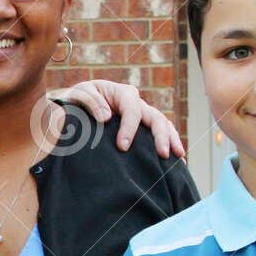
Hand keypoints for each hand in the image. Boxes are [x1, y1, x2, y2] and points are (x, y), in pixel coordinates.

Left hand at [52, 80, 184, 157]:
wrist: (76, 108)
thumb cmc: (77, 100)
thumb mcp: (79, 94)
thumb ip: (91, 101)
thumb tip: (107, 116)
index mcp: (122, 93)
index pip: (132, 110)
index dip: (130, 128)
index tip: (123, 147)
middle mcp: (136, 103)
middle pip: (155, 117)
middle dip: (161, 136)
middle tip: (164, 154)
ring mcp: (142, 115)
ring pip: (163, 125)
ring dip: (172, 141)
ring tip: (179, 159)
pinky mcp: (143, 128)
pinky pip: (161, 134)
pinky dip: (169, 145)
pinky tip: (178, 162)